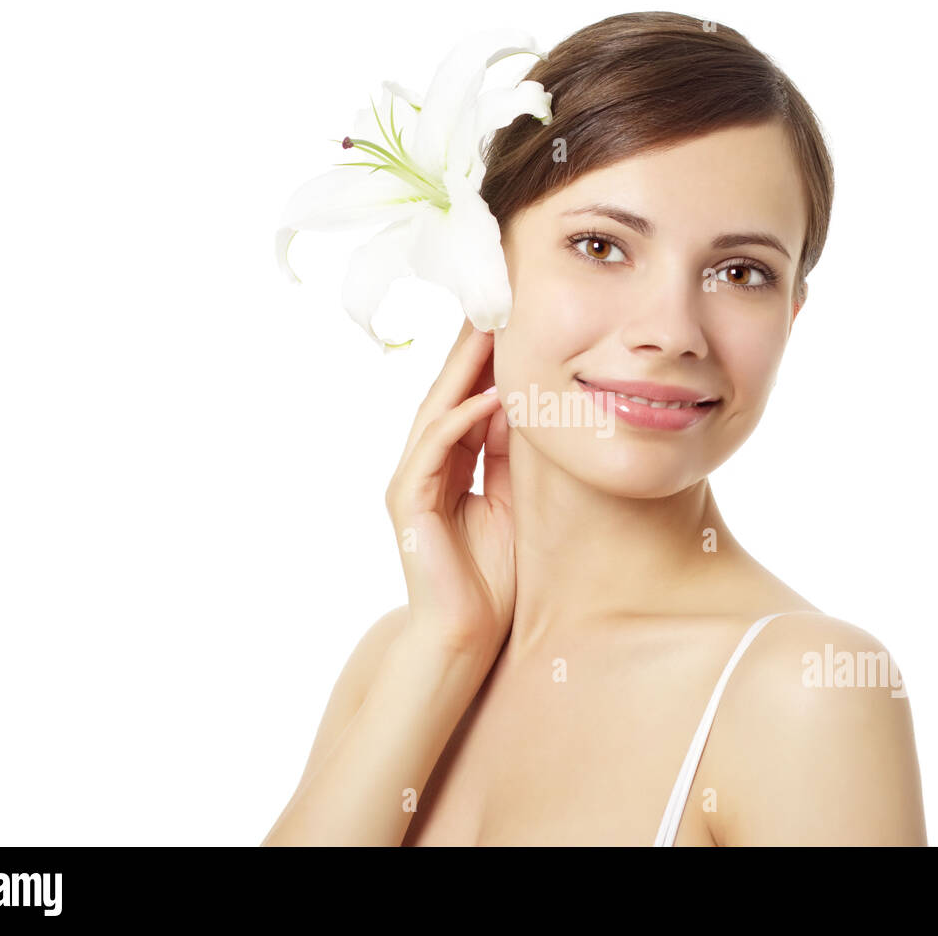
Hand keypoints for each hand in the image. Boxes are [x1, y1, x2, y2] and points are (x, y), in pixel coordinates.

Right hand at [385, 318, 514, 655]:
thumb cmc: (492, 578)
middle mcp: (426, 465)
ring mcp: (413, 480)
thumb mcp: (512, 503)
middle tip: (495, 300)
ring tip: (490, 329)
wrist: (464, 636)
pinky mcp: (408, 501)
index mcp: (450, 465)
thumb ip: (510, 459)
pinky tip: (487, 396)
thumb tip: (529, 409)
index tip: (513, 319)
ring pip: (437, 411)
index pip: (468, 399)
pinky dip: (460, 420)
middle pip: (448, 394)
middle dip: (471, 350)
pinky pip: (436, 449)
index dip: (487, 362)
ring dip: (464, 370)